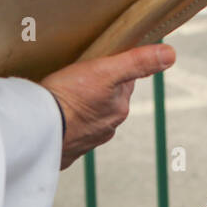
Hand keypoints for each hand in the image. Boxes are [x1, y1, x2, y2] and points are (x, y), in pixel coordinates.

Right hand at [41, 44, 175, 168]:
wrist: (35, 130)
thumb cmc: (68, 97)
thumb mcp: (105, 70)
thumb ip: (138, 62)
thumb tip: (171, 54)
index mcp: (119, 109)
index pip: (124, 84)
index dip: (114, 70)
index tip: (100, 63)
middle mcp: (107, 128)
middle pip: (107, 101)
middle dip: (97, 90)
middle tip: (77, 79)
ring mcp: (85, 141)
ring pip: (88, 119)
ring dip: (80, 109)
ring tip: (63, 98)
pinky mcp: (63, 151)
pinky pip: (68, 135)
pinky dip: (65, 127)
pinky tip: (54, 120)